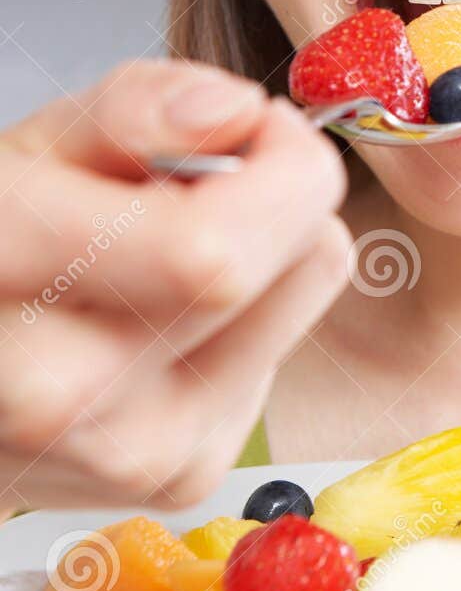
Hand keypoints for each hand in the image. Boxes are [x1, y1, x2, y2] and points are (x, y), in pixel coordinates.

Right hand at [0, 59, 350, 511]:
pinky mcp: (178, 480)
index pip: (215, 250)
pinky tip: (167, 317)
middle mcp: (68, 395)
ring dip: (269, 260)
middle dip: (285, 198)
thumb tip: (236, 113)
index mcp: (10, 278)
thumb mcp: (27, 147)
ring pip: (302, 309)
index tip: (262, 125)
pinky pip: (273, 365)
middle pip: (291, 272)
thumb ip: (128, 110)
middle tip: (218, 174)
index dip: (280, 168)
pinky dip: (246, 324)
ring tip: (172, 252)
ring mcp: (131, 455)